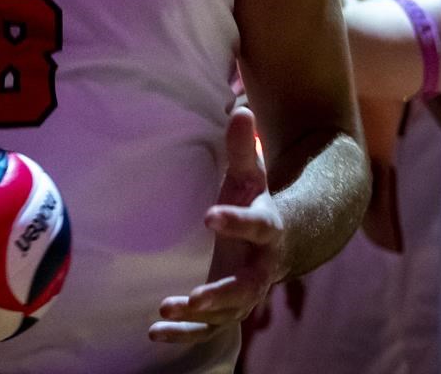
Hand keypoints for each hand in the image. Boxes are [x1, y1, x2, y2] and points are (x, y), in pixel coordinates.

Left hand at [152, 107, 285, 343]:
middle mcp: (262, 268)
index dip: (236, 222)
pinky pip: (208, 328)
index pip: (256, 225)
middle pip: (247, 287)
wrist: (286, 242)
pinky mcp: (228, 309)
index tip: (209, 216)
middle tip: (195, 297)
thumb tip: (240, 107)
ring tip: (165, 311)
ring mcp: (246, 293)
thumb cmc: (259, 202)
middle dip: (222, 294)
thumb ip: (244, 147)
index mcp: (269, 229)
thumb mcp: (253, 175)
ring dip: (198, 318)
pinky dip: (184, 334)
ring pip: (227, 314)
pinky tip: (154, 333)